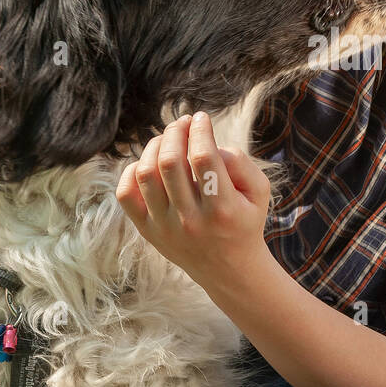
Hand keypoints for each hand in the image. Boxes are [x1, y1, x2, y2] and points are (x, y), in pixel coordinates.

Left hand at [115, 112, 272, 290]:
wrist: (228, 268)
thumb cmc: (244, 220)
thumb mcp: (259, 192)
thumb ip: (240, 162)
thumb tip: (209, 144)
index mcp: (222, 209)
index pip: (203, 158)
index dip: (200, 131)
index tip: (201, 118)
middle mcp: (190, 220)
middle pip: (170, 161)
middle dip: (176, 131)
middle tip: (183, 122)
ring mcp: (165, 227)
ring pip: (146, 173)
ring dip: (155, 146)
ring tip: (168, 139)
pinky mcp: (148, 231)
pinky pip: (126, 194)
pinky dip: (133, 171)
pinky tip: (151, 163)